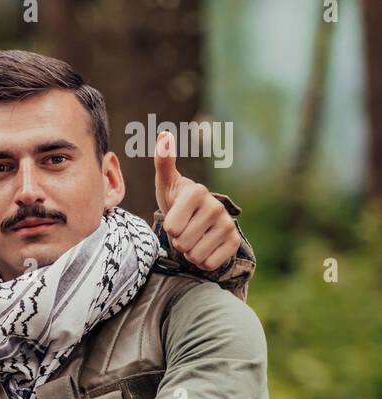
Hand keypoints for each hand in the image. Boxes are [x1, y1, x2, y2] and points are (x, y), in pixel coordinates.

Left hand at [153, 131, 238, 272]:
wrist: (200, 220)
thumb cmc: (177, 200)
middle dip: (178, 241)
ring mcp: (228, 224)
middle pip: (181, 243)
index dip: (168, 228)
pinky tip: (205, 247)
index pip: (171, 228)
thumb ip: (163, 161)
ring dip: (189, 252)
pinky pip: (209, 264)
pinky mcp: (235, 242)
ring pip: (195, 255)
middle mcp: (216, 206)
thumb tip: (164, 134)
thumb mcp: (166, 184)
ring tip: (193, 237)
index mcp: (197, 192)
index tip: (175, 217)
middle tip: (184, 229)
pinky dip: (203, 261)